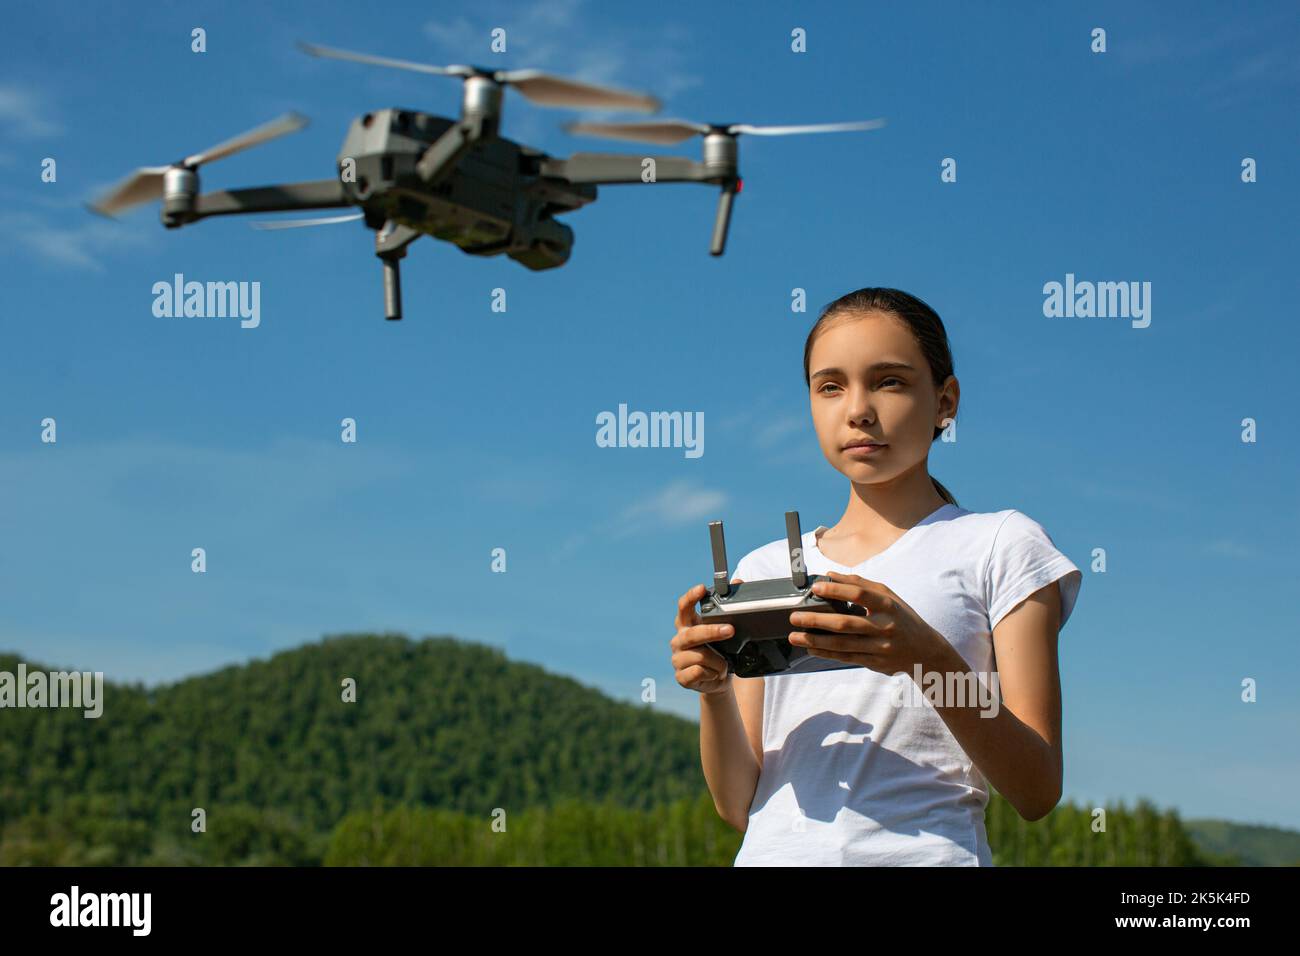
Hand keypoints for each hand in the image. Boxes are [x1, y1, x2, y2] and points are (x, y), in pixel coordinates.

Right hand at [671, 579, 743, 695]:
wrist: (718, 681)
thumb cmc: (721, 652)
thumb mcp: (726, 631)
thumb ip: (729, 608)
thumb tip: (739, 582)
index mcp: (687, 625)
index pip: (684, 607)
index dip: (690, 597)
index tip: (702, 588)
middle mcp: (679, 640)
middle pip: (692, 633)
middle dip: (712, 631)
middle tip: (730, 630)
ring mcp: (678, 659)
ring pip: (700, 657)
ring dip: (718, 662)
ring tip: (723, 665)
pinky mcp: (681, 677)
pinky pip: (699, 672)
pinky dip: (712, 674)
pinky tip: (713, 675)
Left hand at [788, 571, 945, 675]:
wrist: (925, 650)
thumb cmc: (901, 618)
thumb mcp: (888, 596)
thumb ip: (860, 584)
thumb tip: (829, 574)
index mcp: (888, 605)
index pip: (860, 594)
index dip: (837, 589)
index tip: (815, 588)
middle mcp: (884, 626)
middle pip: (846, 623)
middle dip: (817, 620)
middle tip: (794, 616)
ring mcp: (880, 647)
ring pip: (843, 644)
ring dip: (815, 640)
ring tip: (795, 636)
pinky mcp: (875, 662)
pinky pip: (846, 658)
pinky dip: (826, 653)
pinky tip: (811, 648)